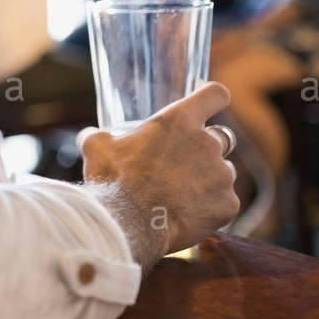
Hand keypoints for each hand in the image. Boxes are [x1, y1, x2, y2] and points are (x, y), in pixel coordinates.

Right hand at [82, 81, 239, 269]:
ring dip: (206, 180)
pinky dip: (209, 208)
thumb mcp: (96, 147)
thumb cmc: (112, 180)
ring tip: (178, 197)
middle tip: (181, 166)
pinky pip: (224, 202)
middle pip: (220, 138)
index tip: (211, 103)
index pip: (214, 95)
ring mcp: (222, 175)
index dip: (213, 98)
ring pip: (222, 173)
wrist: (127, 223)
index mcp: (179, 121)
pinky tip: (185, 215)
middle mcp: (207, 143)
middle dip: (205, 150)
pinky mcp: (228, 205)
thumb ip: (101, 136)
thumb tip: (91, 136)